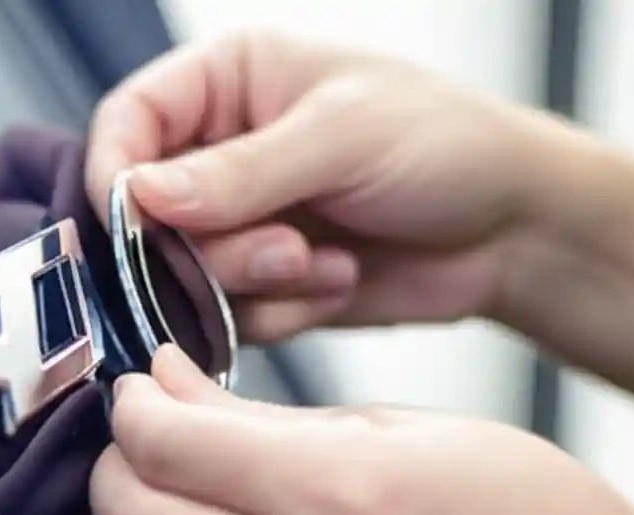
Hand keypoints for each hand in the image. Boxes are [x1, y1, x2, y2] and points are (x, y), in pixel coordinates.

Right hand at [85, 30, 567, 341]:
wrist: (516, 231)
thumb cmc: (446, 146)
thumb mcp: (342, 138)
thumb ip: (238, 172)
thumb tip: (141, 196)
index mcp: (229, 81)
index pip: (128, 121)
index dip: (117, 174)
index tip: (135, 225)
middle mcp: (220, 150)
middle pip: (144, 213)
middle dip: (204, 247)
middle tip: (281, 248)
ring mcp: (238, 221)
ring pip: (178, 274)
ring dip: (247, 282)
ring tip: (320, 261)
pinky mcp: (259, 282)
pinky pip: (223, 315)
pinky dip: (278, 311)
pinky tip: (338, 279)